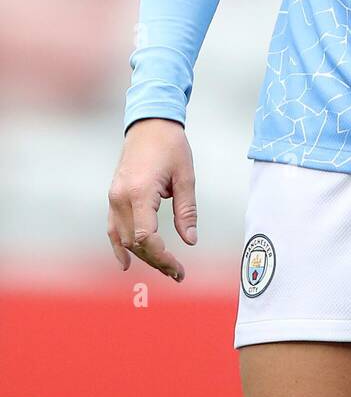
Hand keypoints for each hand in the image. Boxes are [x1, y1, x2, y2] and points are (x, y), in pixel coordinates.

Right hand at [107, 119, 197, 281]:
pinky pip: (112, 228)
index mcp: (140, 192)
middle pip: (135, 242)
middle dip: (156, 260)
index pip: (147, 237)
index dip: (162, 257)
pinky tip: (126, 263)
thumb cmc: (171, 145)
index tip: (179, 268)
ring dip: (142, 256)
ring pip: (124, 239)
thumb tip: (190, 240)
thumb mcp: (186, 176)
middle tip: (178, 273)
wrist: (149, 123)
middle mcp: (122, 198)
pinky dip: (118, 247)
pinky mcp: (113, 196)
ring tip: (165, 267)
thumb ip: (187, 210)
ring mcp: (114, 198)